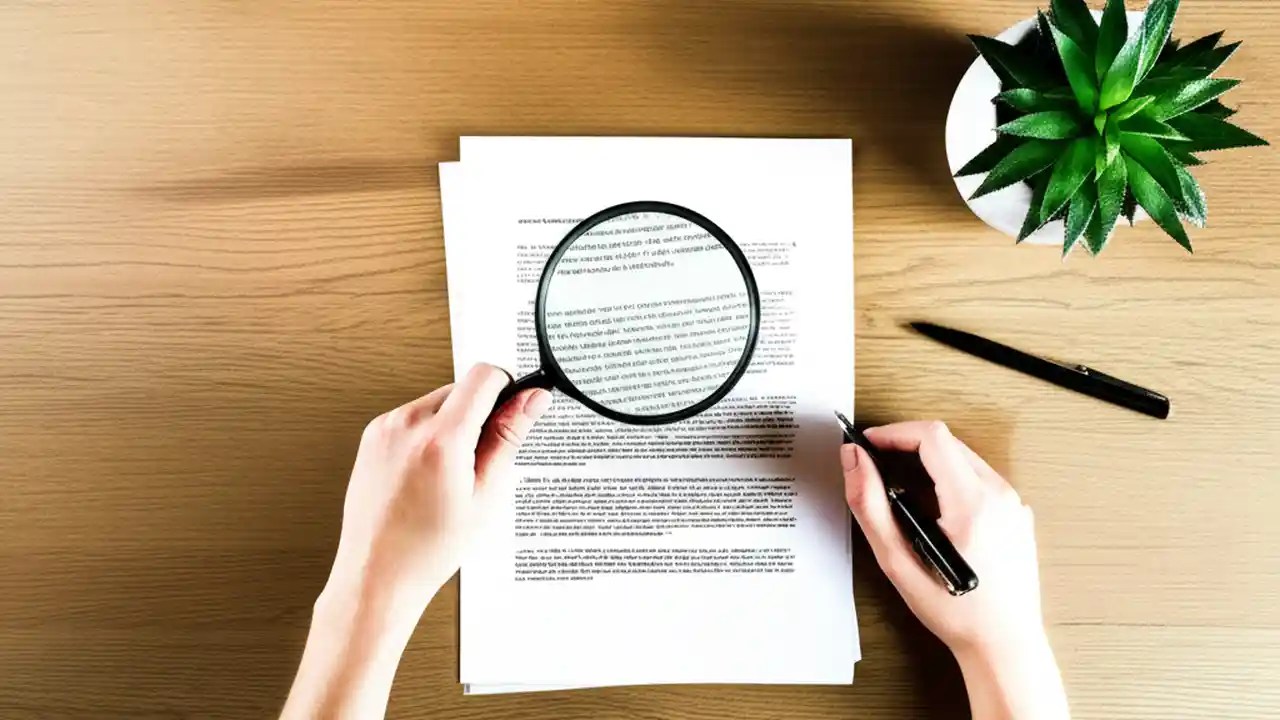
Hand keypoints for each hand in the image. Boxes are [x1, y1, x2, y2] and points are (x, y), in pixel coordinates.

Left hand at [282, 363, 550, 719]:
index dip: (508, 388)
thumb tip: (532, 401)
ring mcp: (384, 429)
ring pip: (437, 402)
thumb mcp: (485, 495)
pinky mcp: (372, 436)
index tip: (515, 408)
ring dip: (453, 425)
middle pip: (461, 389)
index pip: (484, 377)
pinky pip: (413, 418)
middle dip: (479, 415)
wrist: (377, 576)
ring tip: (451, 475)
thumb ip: (509, 438)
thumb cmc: (428, 550)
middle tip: (480, 462)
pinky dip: (429, 435)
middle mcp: (406, 426)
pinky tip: (429, 475)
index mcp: (441, 440)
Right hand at [842, 421, 1067, 719]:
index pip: (932, 437)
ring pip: (965, 459)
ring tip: (903, 492)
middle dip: (908, 446)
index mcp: (972, 503)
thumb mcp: (898, 561)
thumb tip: (855, 461)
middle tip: (878, 465)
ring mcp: (1015, 504)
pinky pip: (981, 480)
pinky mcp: (1019, 515)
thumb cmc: (956, 612)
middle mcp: (1000, 496)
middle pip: (948, 443)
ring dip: (930, 463)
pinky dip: (952, 481)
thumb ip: (870, 504)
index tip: (870, 442)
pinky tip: (934, 510)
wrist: (1004, 644)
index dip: (894, 432)